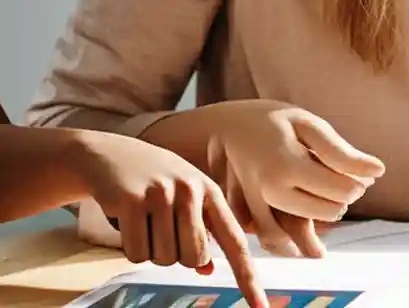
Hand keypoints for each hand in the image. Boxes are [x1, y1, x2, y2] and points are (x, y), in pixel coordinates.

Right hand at [71, 130, 268, 307]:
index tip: (261, 307)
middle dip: (175, 256)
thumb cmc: (152, 182)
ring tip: (143, 220)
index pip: (235, 243)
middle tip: (160, 229)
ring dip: (150, 250)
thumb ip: (199, 231)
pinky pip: (135, 252)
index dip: (247, 277)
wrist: (108, 155)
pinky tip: (126, 219)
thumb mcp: (183, 199)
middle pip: (193, 259)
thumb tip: (208, 269)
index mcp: (211, 193)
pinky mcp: (132, 201)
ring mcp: (162, 194)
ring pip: (163, 259)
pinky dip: (129, 246)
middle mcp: (192, 191)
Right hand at [201, 100, 384, 257]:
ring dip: (318, 226)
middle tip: (343, 185)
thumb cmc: (272, 120)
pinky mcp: (244, 215)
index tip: (358, 175)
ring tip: (327, 205)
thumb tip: (378, 172)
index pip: (341, 190)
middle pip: (325, 212)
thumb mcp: (308, 124)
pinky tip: (301, 228)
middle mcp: (269, 191)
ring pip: (297, 235)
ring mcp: (254, 206)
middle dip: (341, 201)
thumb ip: (341, 151)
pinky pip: (270, 237)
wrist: (223, 126)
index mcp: (289, 164)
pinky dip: (289, 238)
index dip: (357, 185)